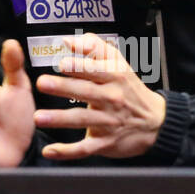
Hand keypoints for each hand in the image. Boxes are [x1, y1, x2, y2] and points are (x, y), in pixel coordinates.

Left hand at [33, 32, 165, 159]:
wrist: (155, 122)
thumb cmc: (130, 88)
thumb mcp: (118, 63)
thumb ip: (94, 47)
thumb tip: (68, 41)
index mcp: (113, 77)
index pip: (95, 70)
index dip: (78, 66)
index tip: (62, 63)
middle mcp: (111, 99)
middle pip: (85, 92)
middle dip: (63, 87)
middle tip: (42, 83)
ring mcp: (108, 122)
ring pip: (82, 119)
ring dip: (59, 119)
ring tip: (39, 117)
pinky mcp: (105, 143)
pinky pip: (85, 148)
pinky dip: (67, 152)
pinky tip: (50, 151)